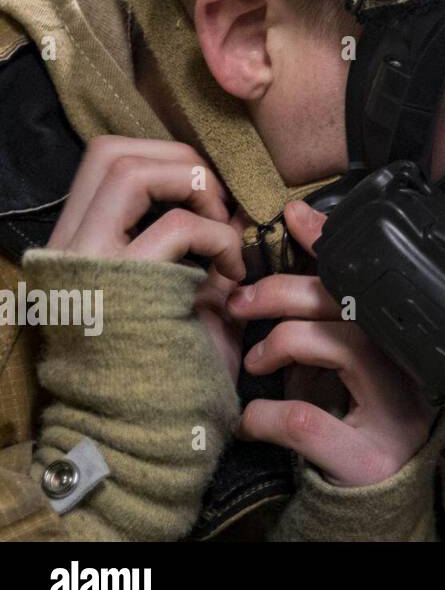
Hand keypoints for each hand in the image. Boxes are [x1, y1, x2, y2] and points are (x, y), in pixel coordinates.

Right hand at [47, 135, 245, 372]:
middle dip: (181, 163)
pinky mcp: (119, 287)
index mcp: (77, 248)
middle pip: (111, 152)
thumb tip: (228, 199)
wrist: (151, 436)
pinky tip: (230, 271)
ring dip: (194, 190)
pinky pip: (174, 226)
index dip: (166, 161)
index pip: (104, 163)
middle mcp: (68, 250)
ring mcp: (86, 265)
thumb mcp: (179, 291)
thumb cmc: (173, 370)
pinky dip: (217, 237)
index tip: (209, 196)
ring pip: (129, 170)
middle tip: (217, 205)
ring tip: (223, 231)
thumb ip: (192, 240)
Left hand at [228, 200, 437, 486]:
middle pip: (354, 307)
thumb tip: (293, 229)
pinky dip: (267, 416)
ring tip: (255, 360)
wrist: (369, 500)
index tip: (293, 215)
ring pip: (345, 347)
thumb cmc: (347, 417)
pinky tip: (250, 420)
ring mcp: (398, 413)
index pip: (368, 278)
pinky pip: (309, 420)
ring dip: (285, 344)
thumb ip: (317, 308)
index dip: (333, 242)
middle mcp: (412, 369)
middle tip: (240, 301)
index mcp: (402, 338)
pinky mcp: (369, 458)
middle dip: (287, 293)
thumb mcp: (333, 359)